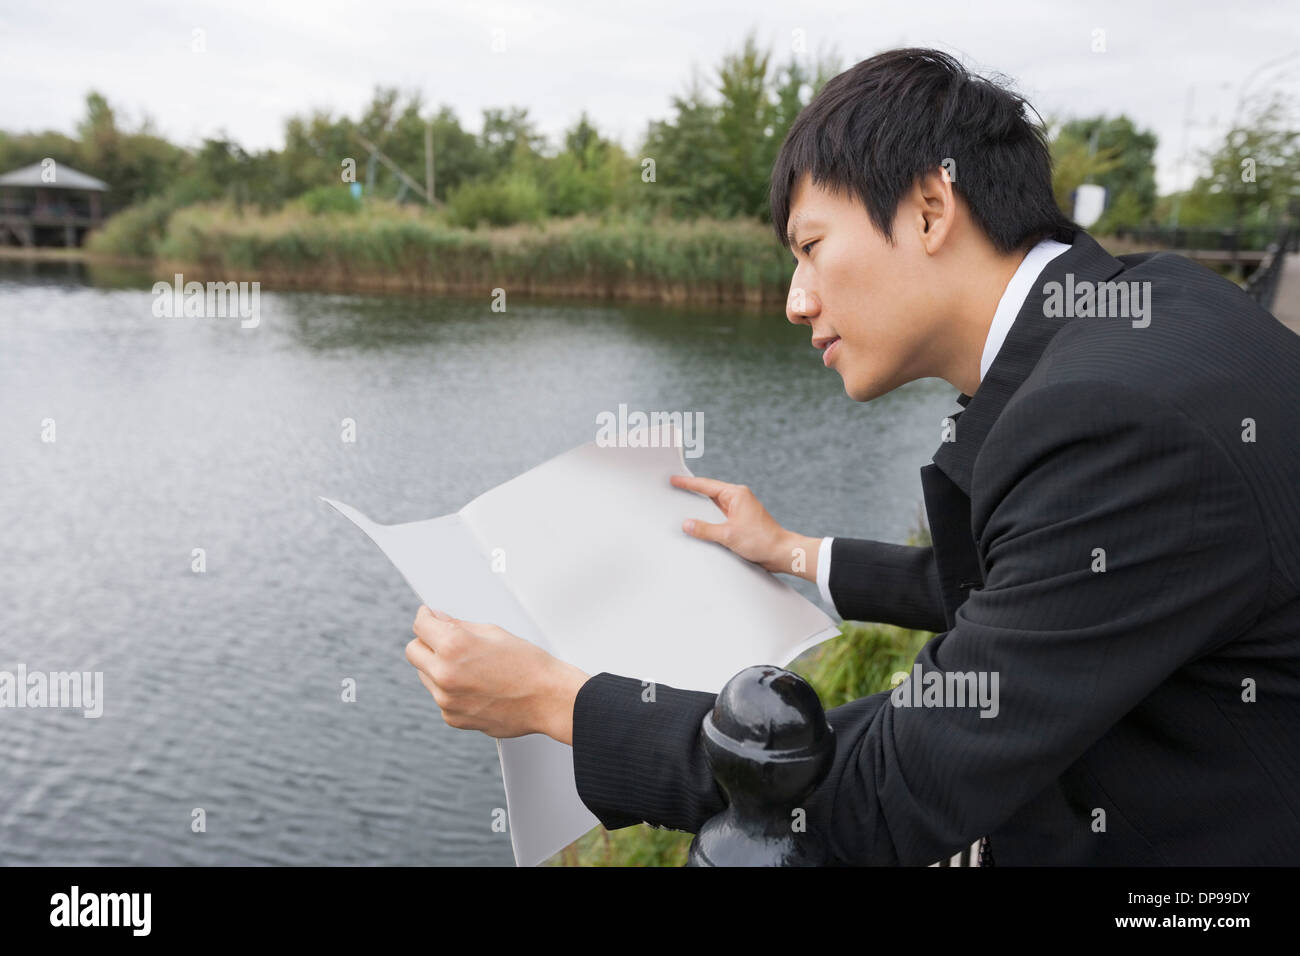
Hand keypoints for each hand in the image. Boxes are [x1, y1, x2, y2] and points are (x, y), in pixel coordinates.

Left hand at [406, 606, 589, 743]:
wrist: (548, 699)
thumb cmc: (528, 664)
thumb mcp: (493, 632)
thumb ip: (457, 625)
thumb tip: (437, 619)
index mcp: (454, 646)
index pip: (420, 625)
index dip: (426, 617)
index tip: (430, 617)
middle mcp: (444, 674)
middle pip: (413, 651)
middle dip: (427, 642)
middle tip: (447, 641)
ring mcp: (446, 700)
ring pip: (425, 676)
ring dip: (439, 668)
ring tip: (472, 667)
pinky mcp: (453, 717)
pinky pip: (440, 697)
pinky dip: (451, 690)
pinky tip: (477, 686)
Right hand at [670, 474, 820, 580]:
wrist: (781, 553)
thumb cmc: (762, 540)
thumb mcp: (728, 535)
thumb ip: (705, 529)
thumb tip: (687, 524)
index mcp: (736, 494)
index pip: (706, 486)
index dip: (688, 483)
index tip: (675, 479)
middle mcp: (738, 499)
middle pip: (709, 494)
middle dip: (692, 493)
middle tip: (675, 490)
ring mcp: (739, 510)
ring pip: (714, 506)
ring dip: (701, 509)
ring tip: (683, 507)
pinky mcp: (740, 521)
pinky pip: (719, 517)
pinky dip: (709, 519)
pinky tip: (700, 525)